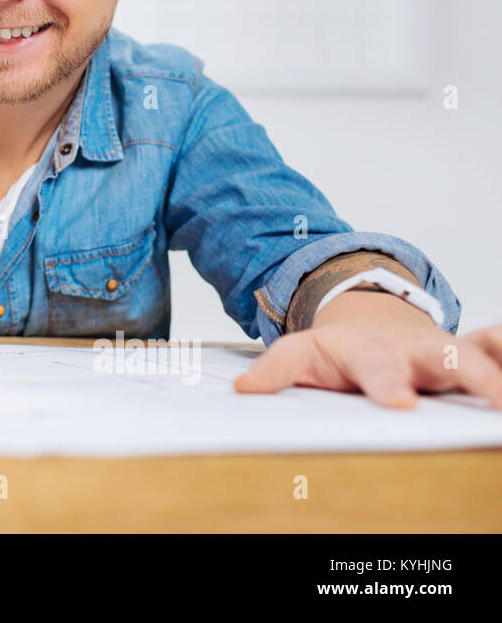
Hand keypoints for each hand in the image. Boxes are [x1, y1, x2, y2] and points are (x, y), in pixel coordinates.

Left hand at [234, 290, 501, 408]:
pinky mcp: (469, 352)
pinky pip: (495, 345)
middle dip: (468, 375)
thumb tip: (244, 388)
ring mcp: (443, 352)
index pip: (377, 370)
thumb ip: (276, 369)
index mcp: (369, 353)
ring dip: (498, 367)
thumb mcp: (303, 352)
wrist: (369, 318)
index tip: (403, 402)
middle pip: (443, 359)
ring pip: (478, 354)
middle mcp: (412, 351)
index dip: (388, 385)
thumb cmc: (339, 348)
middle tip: (493, 396)